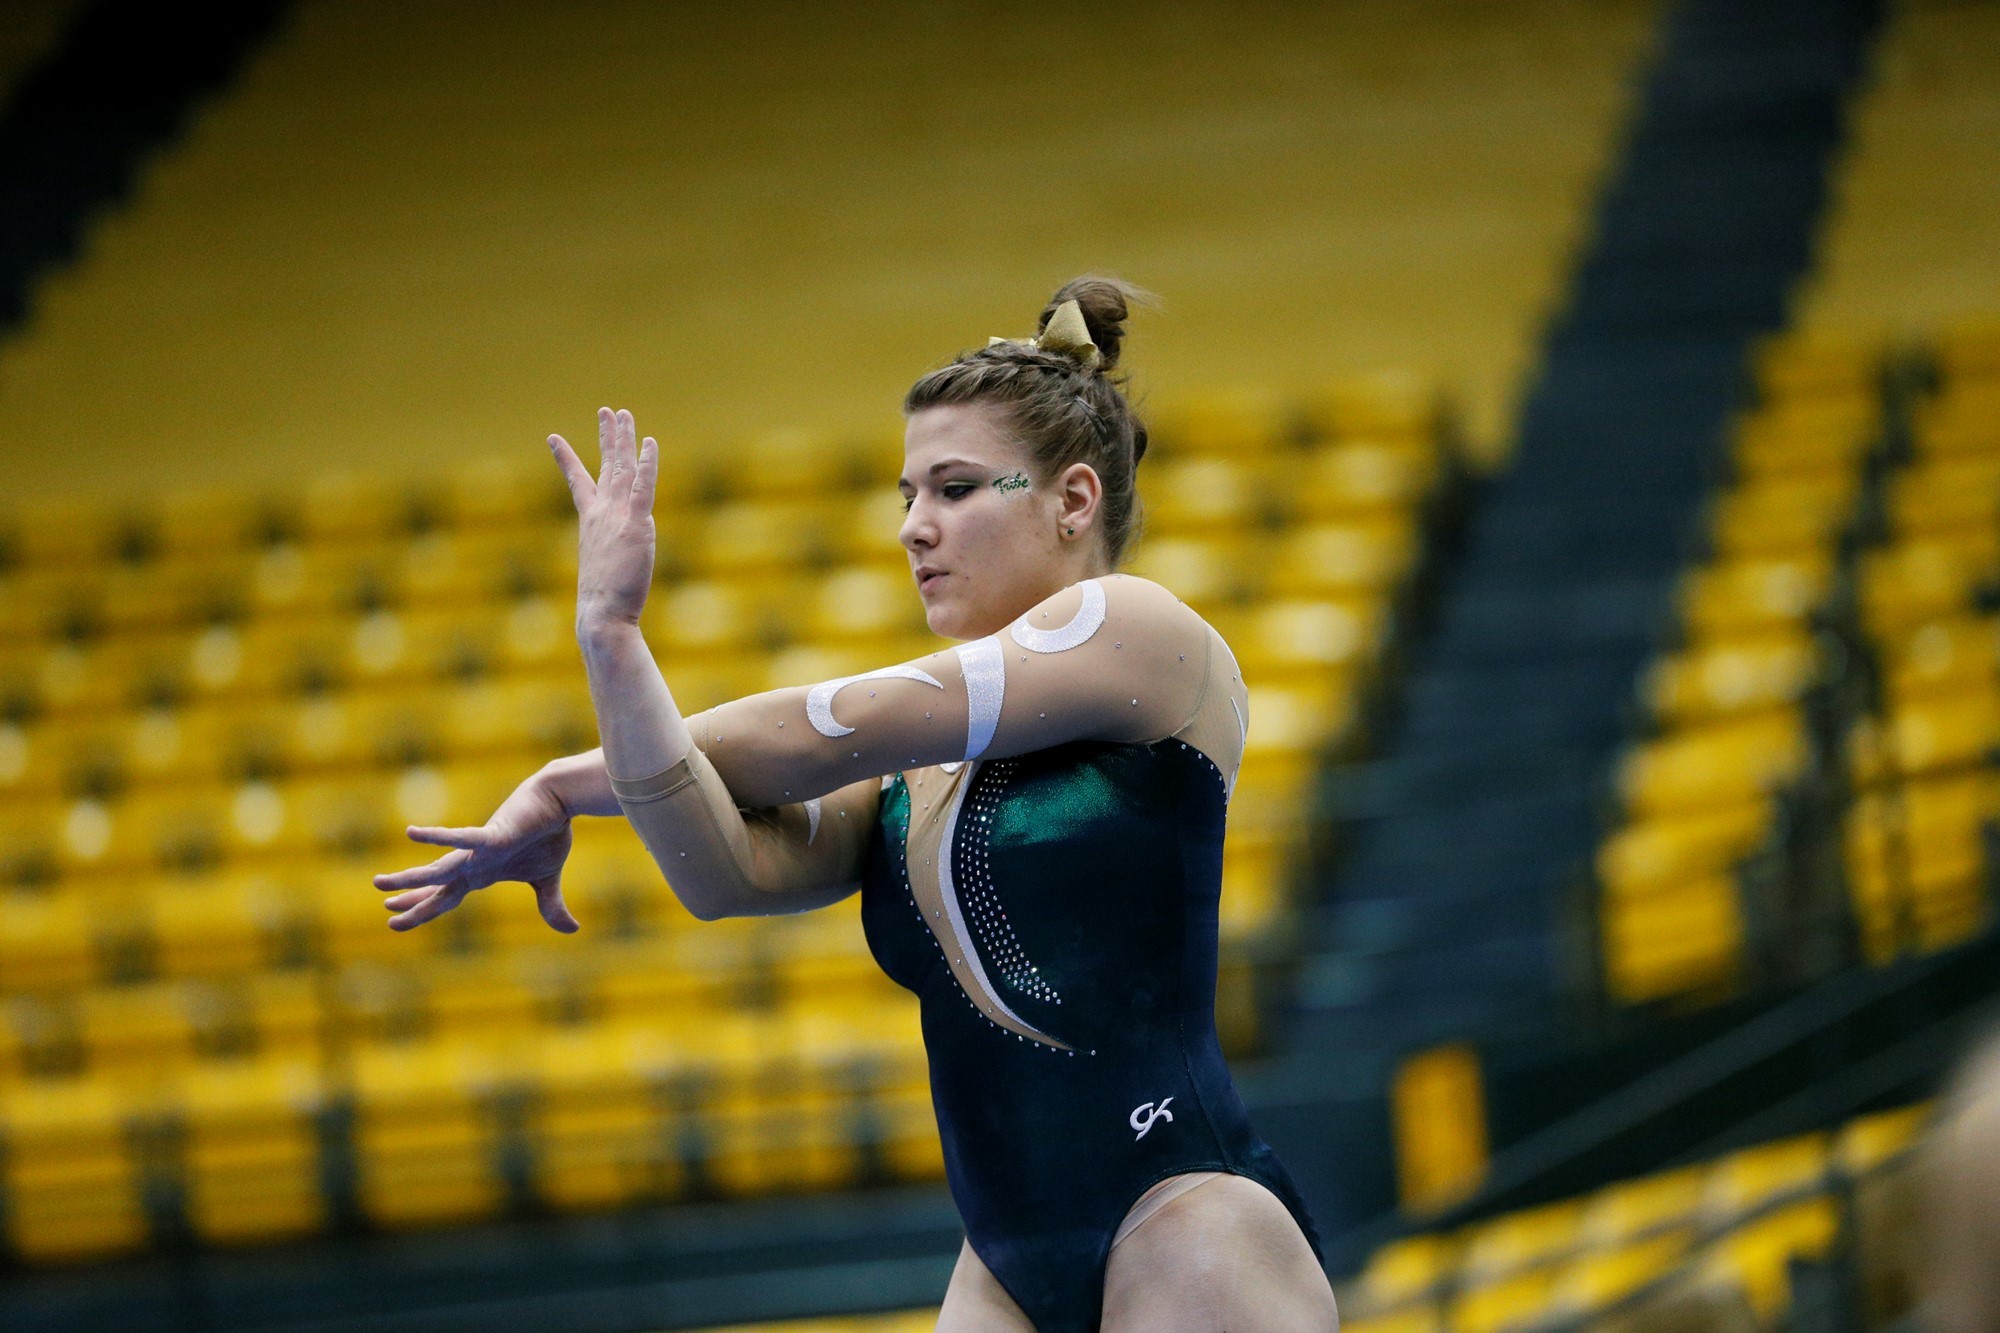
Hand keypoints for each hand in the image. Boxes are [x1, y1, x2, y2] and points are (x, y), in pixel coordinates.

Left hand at [371, 769, 580, 931]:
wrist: (558, 800)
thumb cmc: (549, 833)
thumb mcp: (548, 878)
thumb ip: (550, 905)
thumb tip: (572, 929)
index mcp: (482, 874)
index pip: (445, 895)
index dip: (422, 905)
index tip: (395, 915)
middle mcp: (474, 863)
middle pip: (436, 887)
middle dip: (410, 900)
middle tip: (385, 910)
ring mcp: (479, 851)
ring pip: (439, 870)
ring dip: (410, 879)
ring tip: (379, 883)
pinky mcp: (492, 836)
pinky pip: (462, 838)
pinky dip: (438, 837)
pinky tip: (412, 833)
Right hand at [548, 406, 658, 634]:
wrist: (601, 613)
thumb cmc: (603, 601)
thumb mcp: (604, 568)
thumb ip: (610, 552)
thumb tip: (619, 550)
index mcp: (590, 521)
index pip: (578, 482)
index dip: (567, 458)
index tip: (553, 437)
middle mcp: (600, 513)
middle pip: (605, 465)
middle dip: (607, 436)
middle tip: (607, 411)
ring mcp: (617, 516)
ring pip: (621, 468)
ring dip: (623, 438)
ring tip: (623, 413)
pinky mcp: (635, 525)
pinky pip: (642, 487)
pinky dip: (647, 464)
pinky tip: (650, 443)